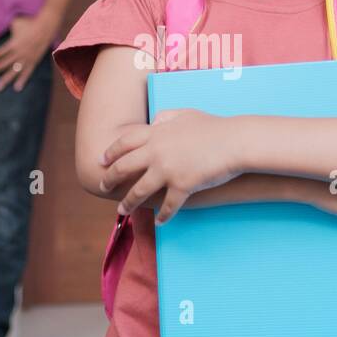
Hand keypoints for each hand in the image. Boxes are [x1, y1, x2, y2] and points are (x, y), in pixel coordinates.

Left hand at [0, 12, 57, 91]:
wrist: (47, 25)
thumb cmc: (29, 22)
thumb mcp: (15, 22)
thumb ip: (7, 26)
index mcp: (13, 43)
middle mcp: (19, 53)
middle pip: (3, 63)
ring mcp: (26, 58)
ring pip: (14, 71)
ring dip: (5, 79)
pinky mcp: (34, 61)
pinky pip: (27, 72)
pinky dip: (22, 80)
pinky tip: (17, 88)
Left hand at [98, 109, 242, 224]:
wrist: (235, 141)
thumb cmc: (214, 126)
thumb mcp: (186, 114)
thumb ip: (167, 116)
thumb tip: (155, 121)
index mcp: (156, 133)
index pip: (125, 142)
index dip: (110, 152)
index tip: (101, 160)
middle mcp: (156, 151)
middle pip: (124, 167)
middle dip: (110, 179)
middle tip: (103, 186)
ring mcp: (168, 170)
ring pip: (139, 190)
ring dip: (128, 203)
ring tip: (122, 211)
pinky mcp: (182, 186)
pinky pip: (167, 205)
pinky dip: (163, 215)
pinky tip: (160, 222)